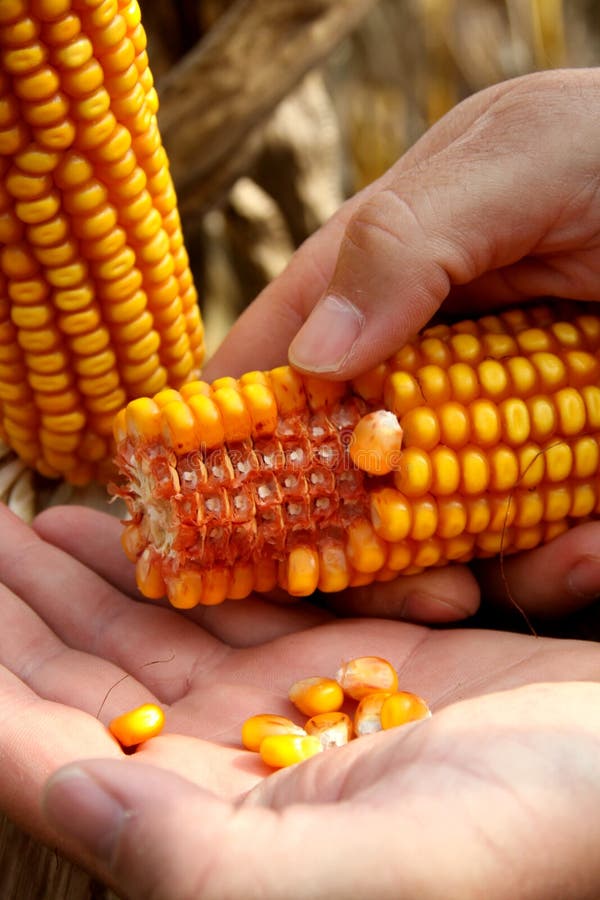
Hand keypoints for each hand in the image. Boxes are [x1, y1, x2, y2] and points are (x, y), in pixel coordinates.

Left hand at [0, 503, 597, 898]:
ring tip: (25, 521)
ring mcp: (294, 715)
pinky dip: (184, 564)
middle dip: (24, 616)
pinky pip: (239, 606)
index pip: (60, 760)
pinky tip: (140, 524)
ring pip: (155, 640)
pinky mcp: (349, 662)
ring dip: (86, 583)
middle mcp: (242, 781)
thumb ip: (202, 865)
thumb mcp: (364, 879)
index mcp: (221, 842)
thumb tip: (67, 800)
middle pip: (93, 690)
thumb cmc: (527, 847)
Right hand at [203, 67, 599, 622]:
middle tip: (433, 592)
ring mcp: (477, 428)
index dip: (230, 453)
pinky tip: (594, 546)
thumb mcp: (515, 159)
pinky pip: (525, 542)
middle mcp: (407, 372)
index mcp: (365, 292)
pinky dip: (554, 562)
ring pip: (428, 536)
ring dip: (470, 576)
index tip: (229, 531)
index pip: (267, 379)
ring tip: (552, 564)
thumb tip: (312, 359)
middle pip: (338, 485)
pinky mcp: (546, 467)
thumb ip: (405, 239)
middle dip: (363, 557)